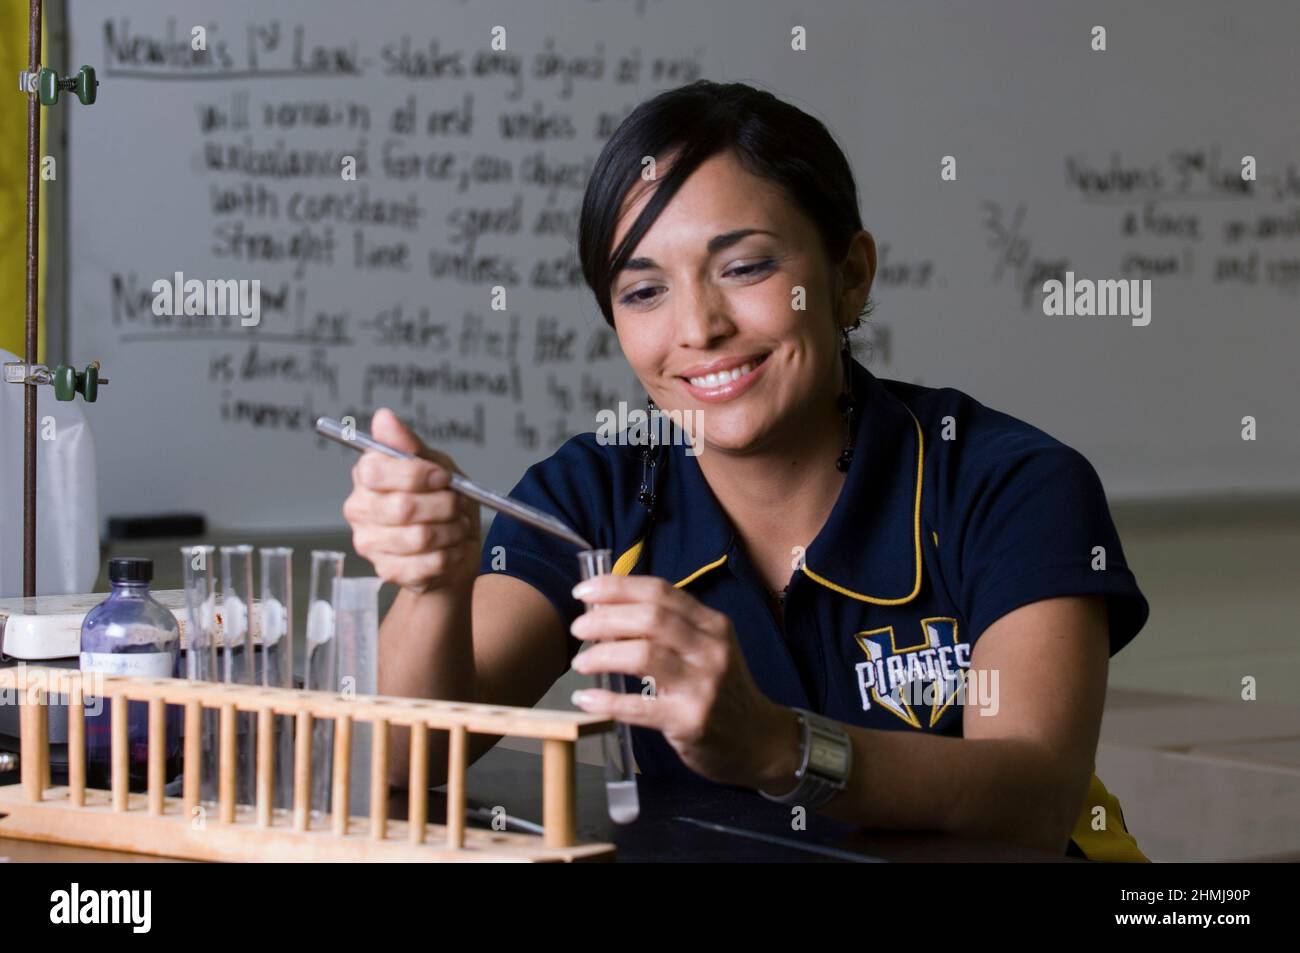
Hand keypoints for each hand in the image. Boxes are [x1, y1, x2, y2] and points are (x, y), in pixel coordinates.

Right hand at [342, 408, 480, 593]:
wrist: (455, 543)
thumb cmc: (440, 499)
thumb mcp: (434, 463)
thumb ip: (409, 444)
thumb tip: (384, 417)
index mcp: (366, 477)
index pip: (376, 471)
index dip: (416, 474)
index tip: (442, 477)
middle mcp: (360, 510)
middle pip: (402, 508)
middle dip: (444, 504)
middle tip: (458, 503)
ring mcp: (370, 544)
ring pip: (419, 538)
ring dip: (452, 530)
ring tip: (458, 524)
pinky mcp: (388, 572)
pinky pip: (428, 564)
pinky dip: (452, 554)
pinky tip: (453, 546)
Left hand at [567, 574, 800, 791]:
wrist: (759, 741)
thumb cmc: (724, 691)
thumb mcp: (709, 649)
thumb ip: (670, 629)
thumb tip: (607, 611)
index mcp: (712, 625)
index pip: (660, 592)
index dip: (618, 587)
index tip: (585, 590)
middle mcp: (711, 649)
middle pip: (650, 619)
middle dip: (605, 618)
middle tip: (578, 627)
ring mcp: (702, 685)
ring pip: (643, 655)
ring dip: (602, 654)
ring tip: (581, 662)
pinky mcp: (690, 721)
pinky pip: (638, 707)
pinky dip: (606, 701)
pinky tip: (586, 699)